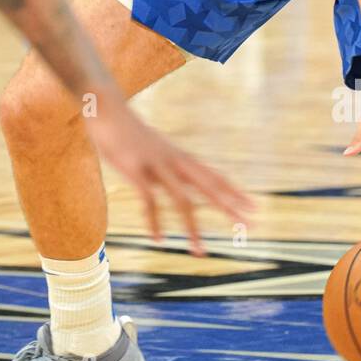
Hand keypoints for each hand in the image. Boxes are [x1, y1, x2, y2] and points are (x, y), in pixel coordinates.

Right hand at [88, 91, 254, 255]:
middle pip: (208, 187)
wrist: (105, 107)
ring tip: (200, 252)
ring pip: (182, 200)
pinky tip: (158, 240)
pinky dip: (154, 222)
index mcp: (180, 156)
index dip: (234, 192)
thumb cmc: (127, 130)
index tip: (254, 207)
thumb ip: (165, 163)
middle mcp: (174, 160)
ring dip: (192, 229)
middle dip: (230, 207)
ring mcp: (156, 164)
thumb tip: (175, 177)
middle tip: (251, 226)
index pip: (214, 176)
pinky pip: (149, 201)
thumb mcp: (154, 147)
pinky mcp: (135, 169)